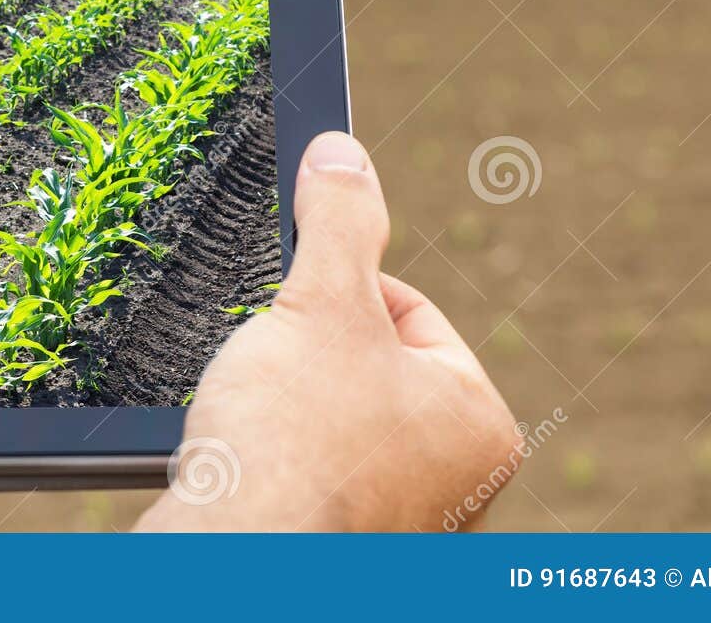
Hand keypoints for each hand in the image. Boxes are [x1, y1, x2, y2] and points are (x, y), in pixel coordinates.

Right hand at [137, 132, 519, 531]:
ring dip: (286, 407)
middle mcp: (456, 486)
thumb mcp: (321, 302)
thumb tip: (342, 150)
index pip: (406, 311)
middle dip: (308, 356)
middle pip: (365, 365)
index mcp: (478, 424)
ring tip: (260, 421)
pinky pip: (304, 474)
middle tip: (271, 372)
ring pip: (329, 421)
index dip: (336, 295)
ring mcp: (399, 524)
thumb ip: (340, 220)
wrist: (231, 560)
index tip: (295, 314)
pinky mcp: (341, 543)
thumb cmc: (291, 441)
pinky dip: (273, 459)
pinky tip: (252, 465)